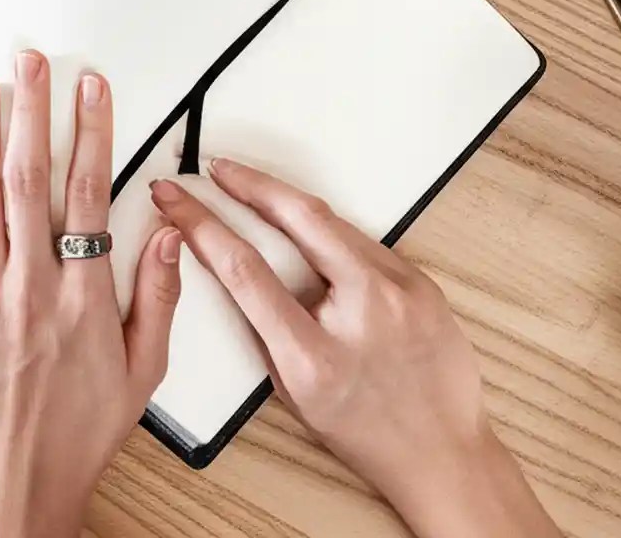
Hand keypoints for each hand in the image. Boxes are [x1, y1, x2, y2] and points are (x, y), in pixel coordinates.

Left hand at [0, 50, 182, 537]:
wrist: (15, 481)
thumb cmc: (80, 429)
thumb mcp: (144, 369)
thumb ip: (157, 296)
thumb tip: (164, 233)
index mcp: (84, 298)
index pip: (87, 193)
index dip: (90, 131)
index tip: (90, 89)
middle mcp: (31, 289)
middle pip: (30, 179)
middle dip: (32, 112)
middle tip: (29, 63)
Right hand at [151, 159, 558, 537]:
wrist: (443, 451)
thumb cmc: (365, 431)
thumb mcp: (293, 394)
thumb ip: (265, 331)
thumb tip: (237, 270)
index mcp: (314, 355)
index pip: (245, 271)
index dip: (202, 226)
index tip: (177, 201)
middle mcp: (363, 312)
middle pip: (299, 219)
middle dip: (251, 184)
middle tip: (219, 168)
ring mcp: (402, 292)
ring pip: (336, 224)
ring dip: (291, 202)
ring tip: (256, 189)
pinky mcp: (424, 283)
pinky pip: (368, 243)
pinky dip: (333, 232)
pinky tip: (311, 229)